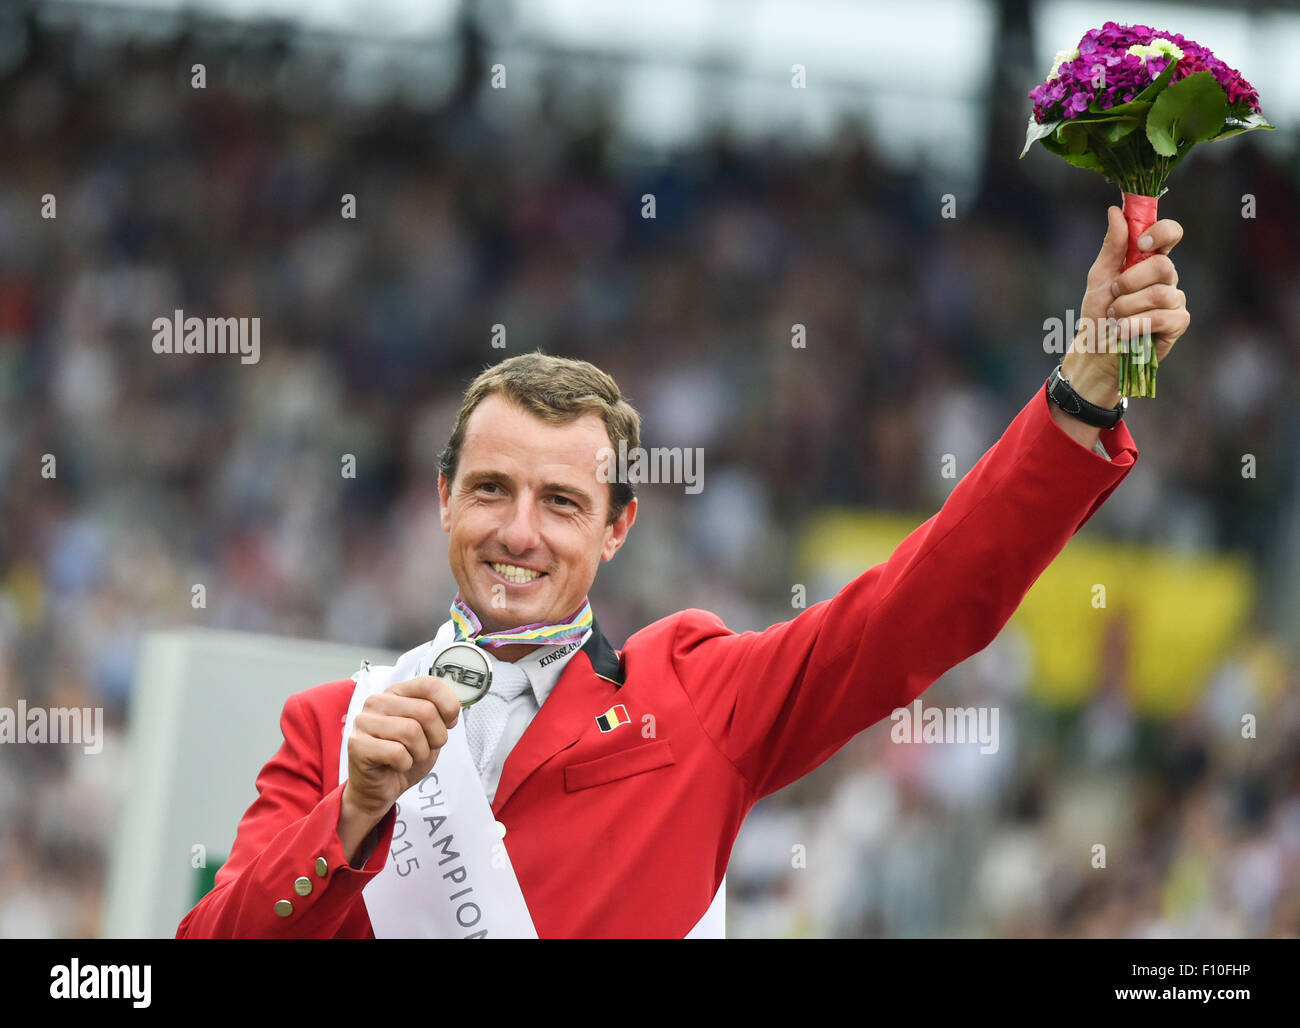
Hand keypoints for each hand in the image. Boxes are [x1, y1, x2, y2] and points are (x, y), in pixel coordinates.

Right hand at [338, 676, 461, 862]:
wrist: (379, 789)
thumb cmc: (405, 757)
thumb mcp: (430, 732)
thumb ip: (441, 715)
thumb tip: (455, 707)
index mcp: (397, 692)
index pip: (430, 684)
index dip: (448, 705)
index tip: (450, 723)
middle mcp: (378, 701)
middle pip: (426, 711)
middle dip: (436, 737)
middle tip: (426, 748)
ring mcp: (364, 721)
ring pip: (411, 731)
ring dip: (420, 752)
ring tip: (410, 757)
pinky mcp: (357, 744)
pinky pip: (397, 753)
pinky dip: (405, 764)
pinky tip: (396, 765)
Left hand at [1065, 205, 1190, 406]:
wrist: (1096, 351)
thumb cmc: (1098, 313)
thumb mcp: (1099, 277)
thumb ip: (1111, 246)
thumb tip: (1115, 211)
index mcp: (1149, 260)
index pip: (1170, 233)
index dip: (1161, 232)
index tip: (1140, 243)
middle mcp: (1166, 277)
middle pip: (1162, 265)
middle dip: (1130, 282)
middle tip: (1113, 296)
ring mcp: (1174, 300)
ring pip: (1159, 293)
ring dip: (1127, 307)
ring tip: (1115, 318)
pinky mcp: (1178, 323)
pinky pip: (1163, 316)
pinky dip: (1137, 324)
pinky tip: (1125, 332)